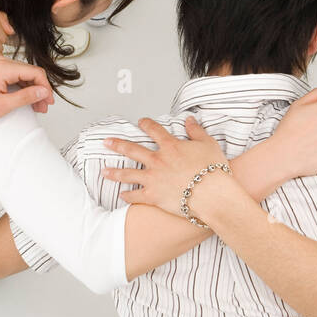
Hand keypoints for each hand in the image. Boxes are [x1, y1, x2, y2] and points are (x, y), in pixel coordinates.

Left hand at [0, 56, 55, 126]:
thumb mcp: (2, 106)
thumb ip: (26, 97)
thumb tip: (44, 92)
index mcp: (1, 67)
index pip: (34, 72)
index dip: (46, 87)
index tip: (48, 101)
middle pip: (29, 71)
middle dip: (39, 89)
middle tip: (43, 107)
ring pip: (21, 72)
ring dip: (30, 88)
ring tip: (35, 105)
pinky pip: (12, 73)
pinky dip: (20, 85)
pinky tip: (23, 97)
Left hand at [101, 116, 229, 216]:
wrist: (211, 194)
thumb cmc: (213, 170)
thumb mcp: (208, 144)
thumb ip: (196, 131)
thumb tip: (190, 120)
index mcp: (171, 146)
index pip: (154, 130)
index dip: (146, 124)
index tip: (141, 122)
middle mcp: (158, 160)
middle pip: (132, 150)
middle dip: (117, 145)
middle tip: (107, 142)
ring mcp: (153, 178)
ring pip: (128, 174)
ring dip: (114, 172)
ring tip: (104, 171)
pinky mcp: (153, 196)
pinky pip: (135, 195)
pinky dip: (127, 195)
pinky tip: (121, 195)